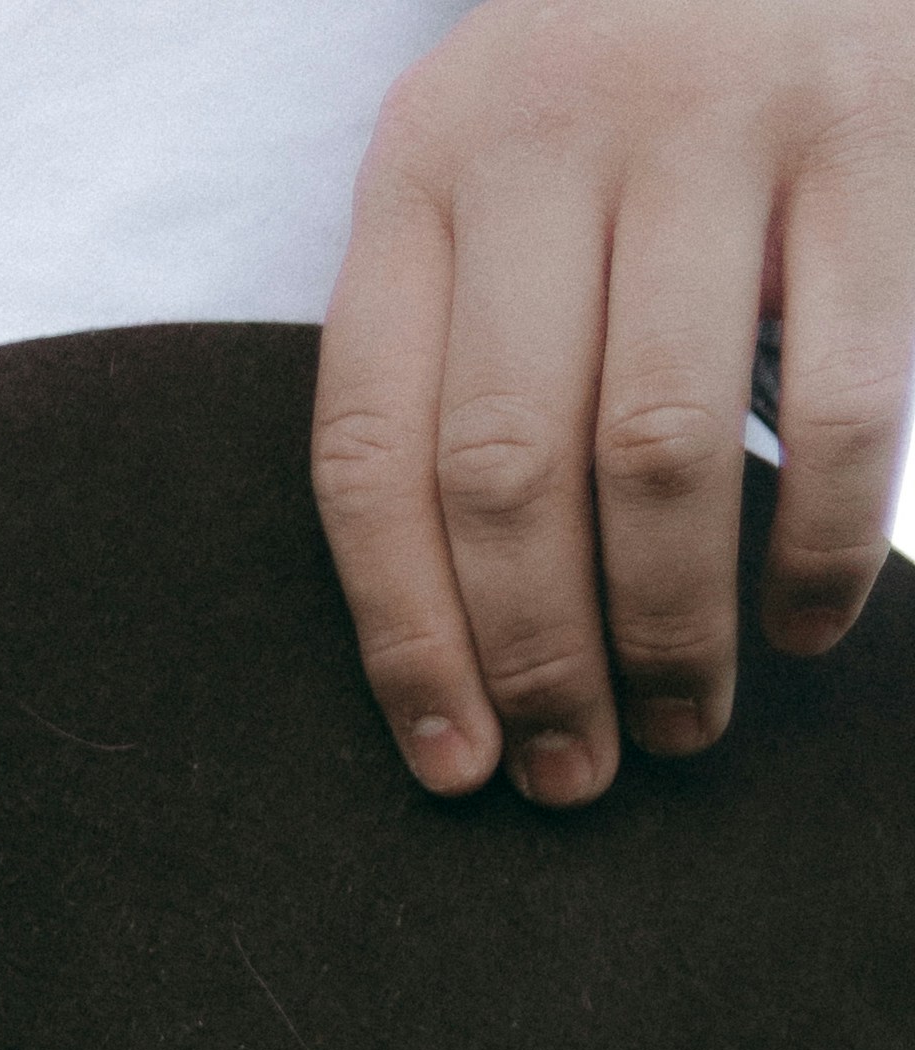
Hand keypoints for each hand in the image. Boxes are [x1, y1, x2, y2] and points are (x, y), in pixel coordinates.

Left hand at [315, 0, 914, 801]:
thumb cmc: (634, 92)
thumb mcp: (503, 176)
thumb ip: (464, 347)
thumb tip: (464, 646)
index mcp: (425, 162)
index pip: (371, 448)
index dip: (407, 637)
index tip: (454, 761)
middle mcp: (550, 129)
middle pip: (507, 471)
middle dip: (539, 661)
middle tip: (577, 772)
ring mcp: (717, 123)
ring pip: (660, 453)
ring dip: (668, 629)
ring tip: (683, 722)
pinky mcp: (873, 134)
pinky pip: (843, 398)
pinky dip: (821, 546)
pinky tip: (804, 623)